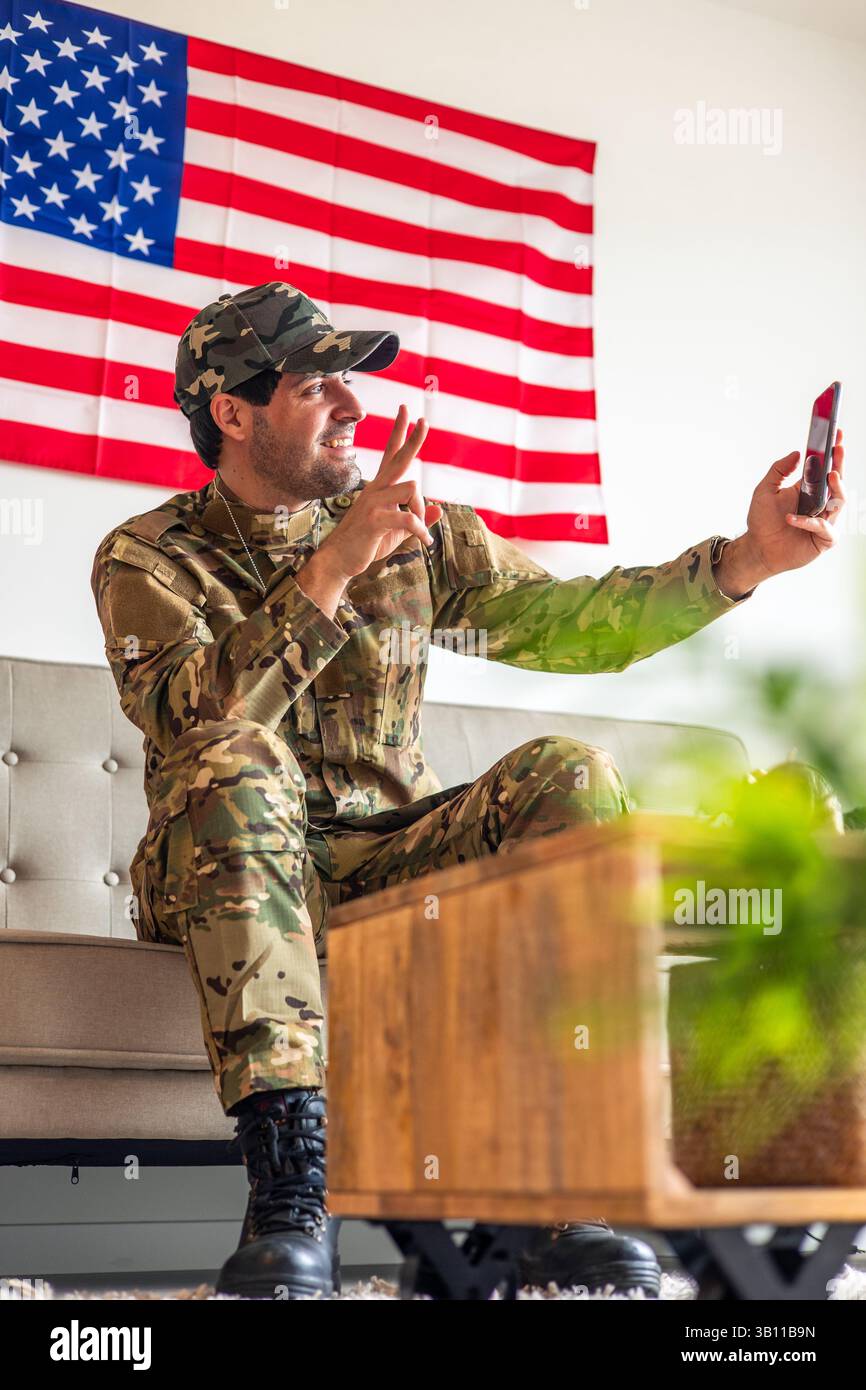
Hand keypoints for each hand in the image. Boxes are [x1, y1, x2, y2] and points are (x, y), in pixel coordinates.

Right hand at [314, 405, 441, 581]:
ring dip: (421, 511)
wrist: (339, 561)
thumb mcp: (397, 530)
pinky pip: (409, 518)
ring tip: (421, 531)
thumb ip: (417, 519)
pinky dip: (421, 531)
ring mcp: (373, 503)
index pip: (391, 454)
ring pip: (411, 487)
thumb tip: (439, 509)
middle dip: (413, 439)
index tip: (407, 411)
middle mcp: (376, 489)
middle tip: (424, 420)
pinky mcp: (374, 520)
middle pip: (398, 458)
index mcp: (380, 488)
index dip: (400, 432)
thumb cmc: (366, 544)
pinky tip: (425, 541)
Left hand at [714, 430, 846, 594]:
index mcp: (810, 490)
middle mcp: (821, 504)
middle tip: (838, 449)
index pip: (827, 468)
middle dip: (840, 464)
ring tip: (830, 475)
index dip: (834, 453)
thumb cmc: (762, 522)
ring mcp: (824, 521)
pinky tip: (791, 519)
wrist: (757, 548)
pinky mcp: (824, 539)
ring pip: (839, 503)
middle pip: (838, 482)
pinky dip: (810, 522)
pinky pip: (824, 528)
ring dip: (836, 489)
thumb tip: (797, 453)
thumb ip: (779, 470)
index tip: (837, 435)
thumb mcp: (765, 490)